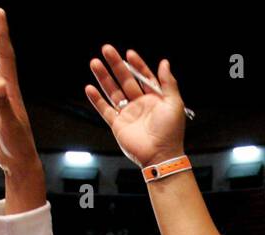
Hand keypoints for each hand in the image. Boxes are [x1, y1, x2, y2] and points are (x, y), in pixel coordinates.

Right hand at [85, 45, 186, 166]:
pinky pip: (105, 109)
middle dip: (116, 65)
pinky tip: (90, 88)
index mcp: (155, 99)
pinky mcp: (117, 124)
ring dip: (104, 77)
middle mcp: (140, 104)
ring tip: (95, 62)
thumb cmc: (170, 132)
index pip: (144, 77)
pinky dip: (96, 99)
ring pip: (113, 91)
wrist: (160, 155)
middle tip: (106, 49)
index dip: (137, 65)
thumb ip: (168, 83)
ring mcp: (128, 114)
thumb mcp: (174, 104)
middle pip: (125, 80)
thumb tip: (164, 62)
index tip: (129, 53)